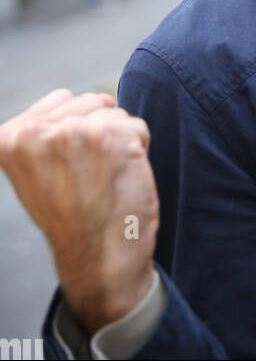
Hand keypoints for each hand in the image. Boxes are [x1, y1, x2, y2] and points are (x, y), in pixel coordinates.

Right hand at [0, 88, 158, 334]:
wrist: (99, 261)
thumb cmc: (73, 215)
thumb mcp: (36, 170)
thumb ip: (43, 131)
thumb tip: (78, 100)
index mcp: (9, 138)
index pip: (62, 99)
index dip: (74, 134)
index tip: (65, 172)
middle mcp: (35, 132)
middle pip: (91, 101)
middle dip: (98, 131)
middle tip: (86, 178)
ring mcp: (72, 132)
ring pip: (115, 112)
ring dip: (118, 140)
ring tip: (102, 178)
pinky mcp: (109, 136)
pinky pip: (136, 126)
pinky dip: (138, 149)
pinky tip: (120, 179)